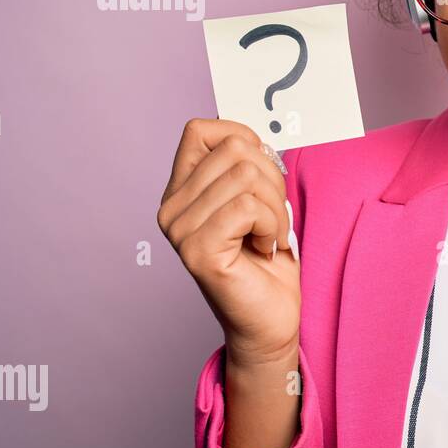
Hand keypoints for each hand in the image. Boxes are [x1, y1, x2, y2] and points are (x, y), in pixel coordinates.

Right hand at [157, 118, 300, 368]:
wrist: (269, 319)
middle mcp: (170, 208)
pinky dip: (273, 225)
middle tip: (272, 218)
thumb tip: (254, 140)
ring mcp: (179, 231)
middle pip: (236, 150)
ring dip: (277, 207)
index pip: (201, 129)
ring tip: (269, 235)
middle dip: (272, 180)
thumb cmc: (266, 257)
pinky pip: (248, 207)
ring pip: (246, 176)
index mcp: (180, 190)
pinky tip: (265, 248)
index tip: (262, 176)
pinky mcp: (198, 251)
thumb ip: (246, 165)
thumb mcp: (259, 198)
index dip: (244, 140)